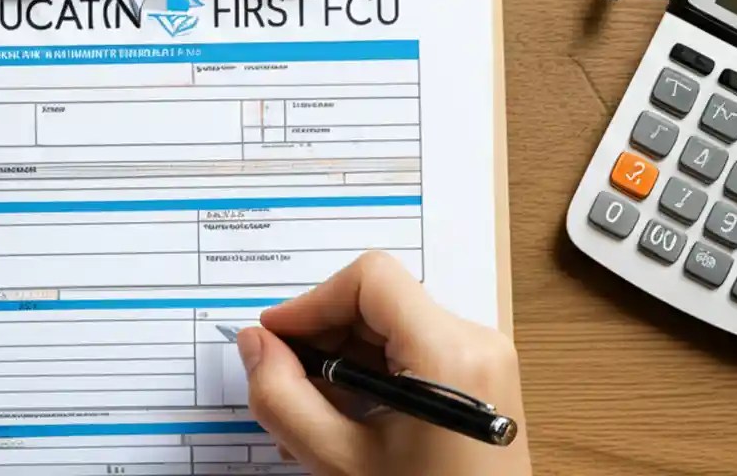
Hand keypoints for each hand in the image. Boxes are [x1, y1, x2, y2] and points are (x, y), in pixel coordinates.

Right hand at [237, 251, 531, 475]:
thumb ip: (284, 397)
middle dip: (319, 339)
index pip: (368, 279)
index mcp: (450, 353)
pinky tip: (340, 423)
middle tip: (281, 385)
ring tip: (305, 419)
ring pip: (387, 330)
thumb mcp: (341, 461)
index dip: (311, 302)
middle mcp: (476, 344)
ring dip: (337, 364)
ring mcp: (481, 362)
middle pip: (375, 303)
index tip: (274, 338)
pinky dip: (366, 378)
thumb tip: (255, 343)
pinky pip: (408, 355)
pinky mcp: (477, 382)